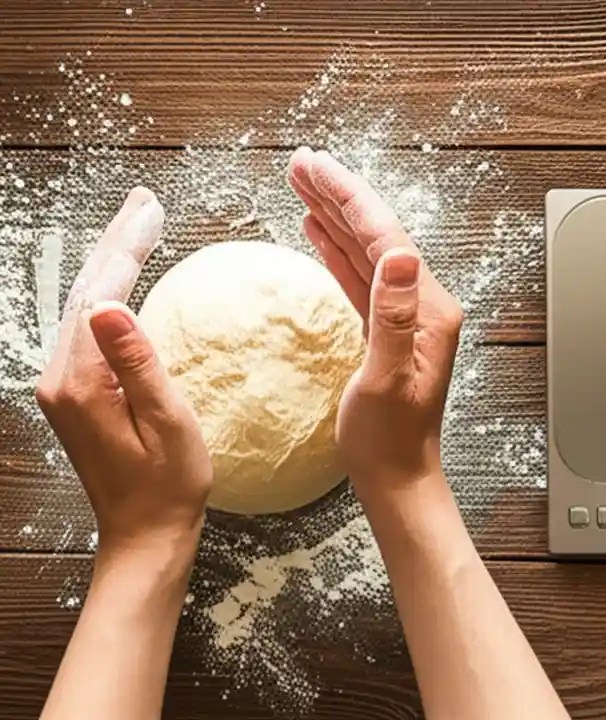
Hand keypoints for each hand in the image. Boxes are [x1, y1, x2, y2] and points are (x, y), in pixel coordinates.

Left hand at [35, 187, 211, 559]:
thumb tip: (106, 305)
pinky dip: (109, 293)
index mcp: (79, 382)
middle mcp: (60, 379)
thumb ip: (135, 361)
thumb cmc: (167, 487)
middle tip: (145, 200)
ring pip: (84, 306)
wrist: (146, 536)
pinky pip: (88, 330)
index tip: (152, 210)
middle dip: (117, 241)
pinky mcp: (76, 394)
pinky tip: (123, 280)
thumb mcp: (165, 422)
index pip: (103, 295)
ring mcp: (64, 387)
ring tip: (139, 225)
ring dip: (112, 262)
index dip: (128, 248)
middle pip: (86, 292)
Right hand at [286, 147, 463, 502]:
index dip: (348, 197)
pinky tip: (317, 233)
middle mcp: (422, 305)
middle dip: (338, 194)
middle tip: (301, 161)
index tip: (315, 165)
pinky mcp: (386, 331)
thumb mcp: (388, 379)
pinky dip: (336, 250)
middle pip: (376, 234)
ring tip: (302, 183)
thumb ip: (395, 317)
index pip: (385, 237)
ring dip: (334, 216)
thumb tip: (405, 256)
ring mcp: (405, 316)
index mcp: (428, 310)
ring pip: (365, 251)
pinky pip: (358, 277)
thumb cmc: (391, 441)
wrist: (398, 478)